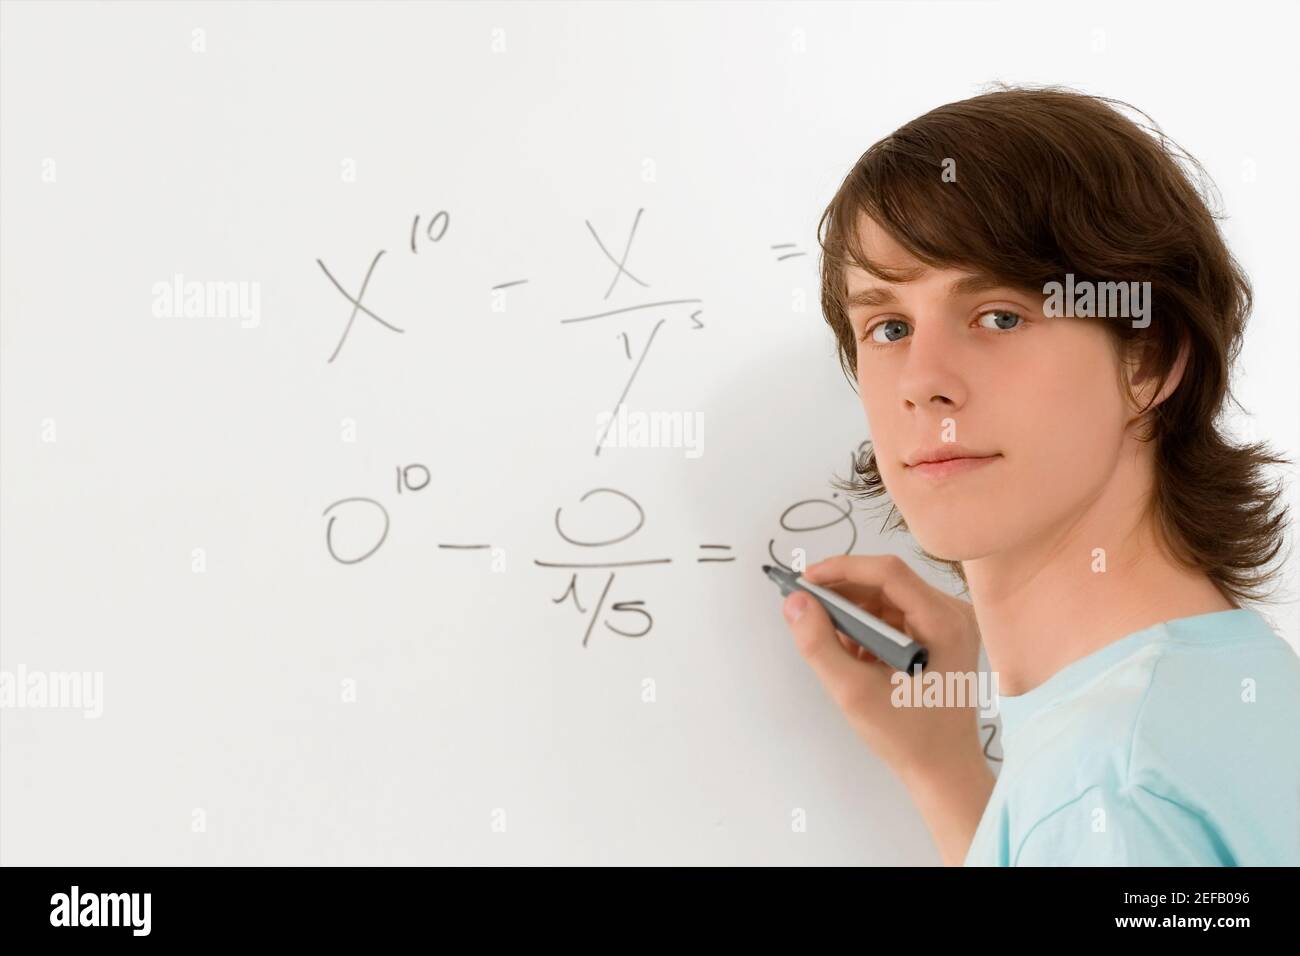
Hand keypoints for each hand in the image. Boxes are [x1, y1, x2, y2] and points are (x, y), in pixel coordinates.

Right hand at [781, 554, 985, 787]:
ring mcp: (949, 623)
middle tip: (805, 605)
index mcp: (944, 623)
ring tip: (828, 636)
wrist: (944, 770)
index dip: (842, 569)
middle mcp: (953, 613)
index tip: (804, 582)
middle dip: (843, 591)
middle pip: (888, 581)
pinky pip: (895, 612)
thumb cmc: (907, 736)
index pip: (888, 573)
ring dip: (853, 609)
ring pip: (888, 595)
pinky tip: (851, 649)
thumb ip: (819, 645)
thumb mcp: (854, 692)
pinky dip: (866, 624)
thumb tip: (795, 602)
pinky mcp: (940, 634)